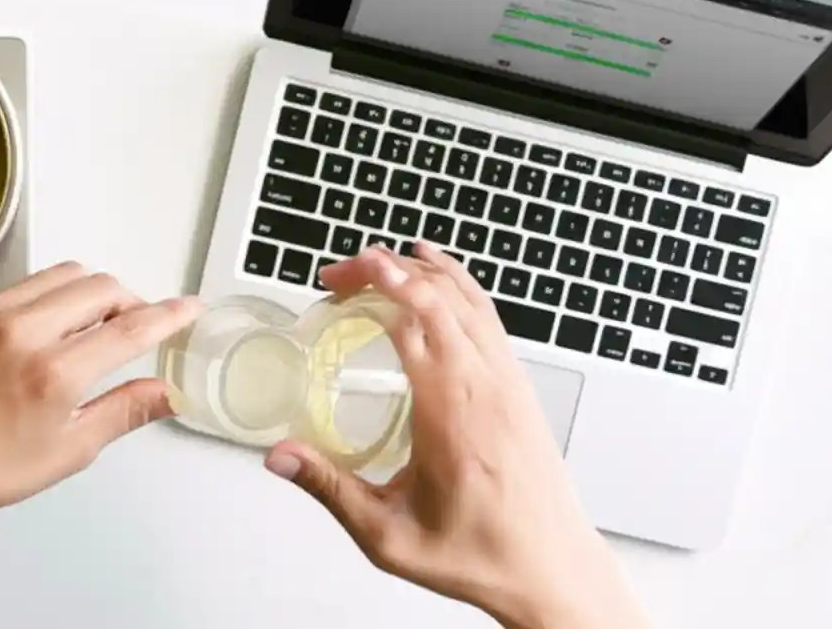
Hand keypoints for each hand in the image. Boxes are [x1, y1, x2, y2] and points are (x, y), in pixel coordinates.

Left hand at [0, 261, 201, 546]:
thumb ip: (124, 411)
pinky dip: (56, 294)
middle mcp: (26, 331)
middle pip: (104, 288)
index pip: (131, 329)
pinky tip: (54, 325)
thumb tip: (167, 393)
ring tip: (98, 324)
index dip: (170, 316)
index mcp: (55, 373)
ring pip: (68, 275)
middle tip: (140, 328)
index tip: (190, 309)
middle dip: (133, 303)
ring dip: (96, 292)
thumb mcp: (67, 450)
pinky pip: (30, 283)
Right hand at [264, 244, 648, 628]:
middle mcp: (486, 385)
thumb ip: (330, 490)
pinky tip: (442, 282)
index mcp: (452, 411)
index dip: (376, 285)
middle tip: (342, 272)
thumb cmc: (480, 553)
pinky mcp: (520, 389)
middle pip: (436, 296)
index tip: (341, 277)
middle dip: (386, 269)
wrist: (551, 569)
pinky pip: (490, 318)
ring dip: (423, 272)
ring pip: (469, 298)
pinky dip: (460, 288)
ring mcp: (509, 382)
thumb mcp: (388, 535)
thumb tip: (281, 457)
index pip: (415, 318)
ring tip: (383, 261)